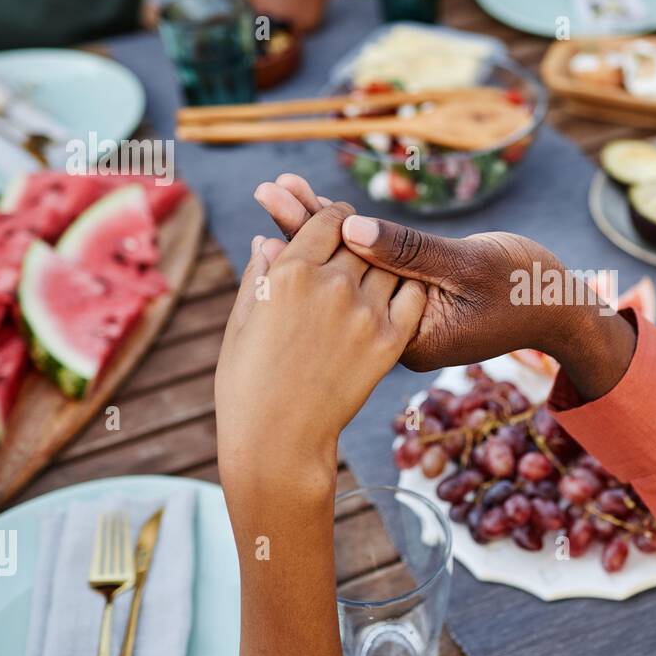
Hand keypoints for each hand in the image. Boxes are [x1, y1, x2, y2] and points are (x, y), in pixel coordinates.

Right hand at [215, 200, 425, 515]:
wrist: (278, 438)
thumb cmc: (247, 382)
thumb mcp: (242, 321)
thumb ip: (260, 274)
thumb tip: (267, 240)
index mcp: (290, 272)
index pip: (328, 220)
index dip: (335, 217)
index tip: (339, 224)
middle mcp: (332, 285)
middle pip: (360, 240)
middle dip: (358, 240)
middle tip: (358, 248)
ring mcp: (365, 313)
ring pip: (389, 265)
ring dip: (383, 264)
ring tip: (376, 274)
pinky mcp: (389, 341)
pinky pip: (413, 297)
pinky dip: (407, 290)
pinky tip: (395, 297)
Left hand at [253, 175, 634, 398]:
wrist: (559, 309)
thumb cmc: (525, 287)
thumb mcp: (470, 266)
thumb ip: (410, 251)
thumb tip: (350, 228)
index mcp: (407, 337)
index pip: (346, 287)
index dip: (311, 241)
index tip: (279, 203)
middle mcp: (396, 331)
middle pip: (339, 278)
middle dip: (304, 231)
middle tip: (269, 190)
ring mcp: (403, 317)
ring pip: (352, 270)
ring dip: (320, 229)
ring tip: (282, 188)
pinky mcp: (413, 299)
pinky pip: (373, 268)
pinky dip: (350, 238)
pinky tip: (322, 209)